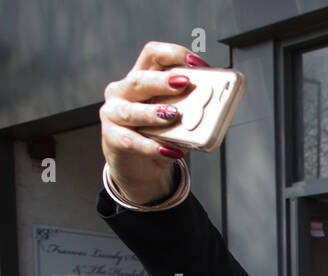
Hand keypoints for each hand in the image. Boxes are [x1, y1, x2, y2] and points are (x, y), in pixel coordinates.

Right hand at [100, 42, 204, 202]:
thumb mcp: (177, 119)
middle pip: (140, 79)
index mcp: (142, 79)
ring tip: (174, 115)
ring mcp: (113, 113)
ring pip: (130, 111)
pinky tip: (170, 150)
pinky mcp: (111, 137)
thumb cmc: (160, 136)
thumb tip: (215, 108)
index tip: (197, 64)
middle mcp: (124, 91)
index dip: (174, 54)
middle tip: (184, 83)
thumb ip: (191, 109)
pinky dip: (152, 147)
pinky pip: (130, 141)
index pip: (154, 55)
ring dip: (153, 112)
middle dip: (162, 81)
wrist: (141, 167)